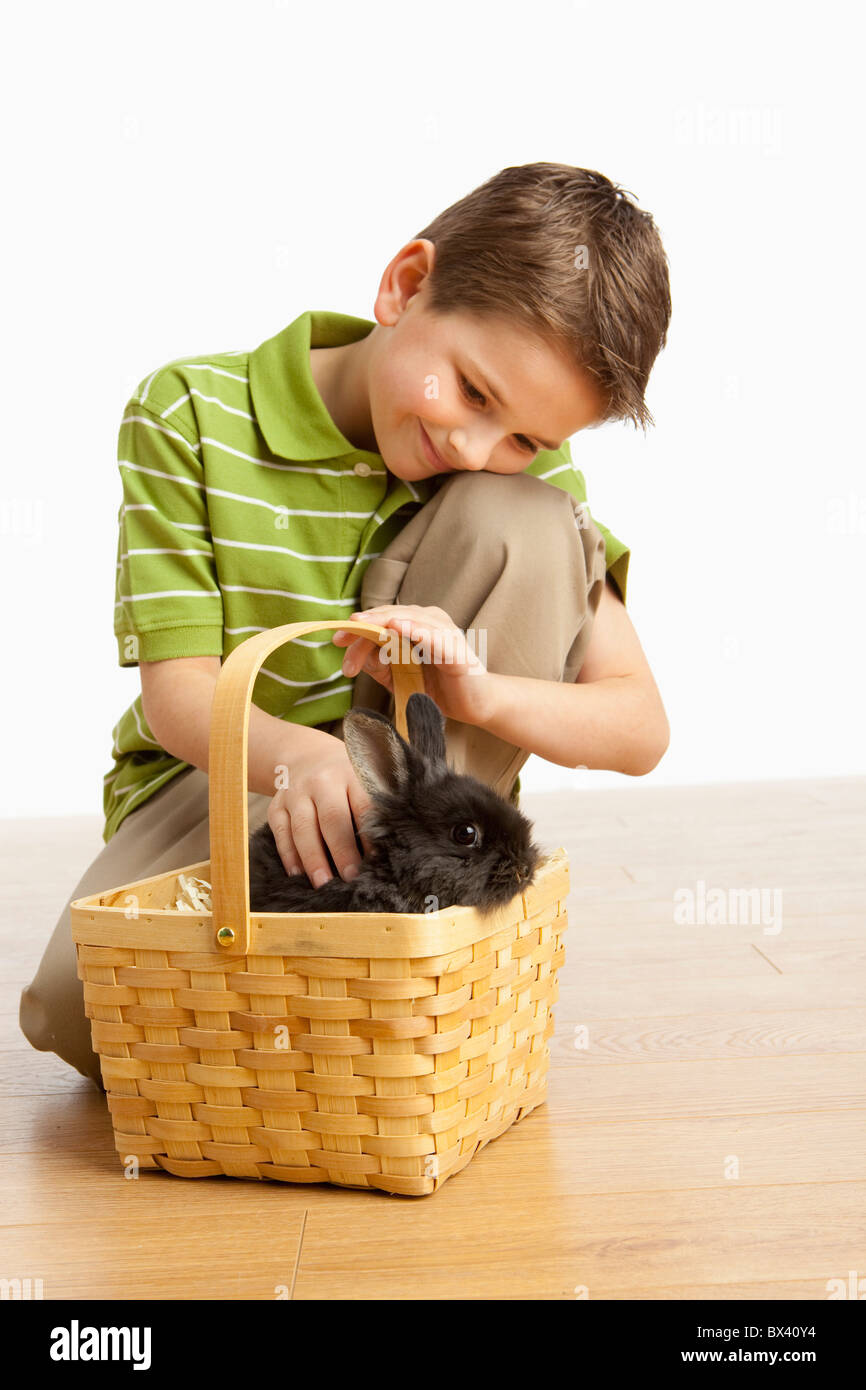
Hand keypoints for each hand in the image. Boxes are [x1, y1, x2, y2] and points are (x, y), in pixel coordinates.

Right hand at [266, 738, 373, 886]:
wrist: (306, 756)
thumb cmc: (346, 778)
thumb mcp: (364, 779)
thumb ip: (376, 805)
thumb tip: (392, 847)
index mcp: (351, 774)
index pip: (363, 806)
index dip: (369, 836)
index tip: (377, 861)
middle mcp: (322, 781)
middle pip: (332, 818)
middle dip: (342, 851)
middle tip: (351, 878)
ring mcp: (296, 792)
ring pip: (303, 828)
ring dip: (313, 859)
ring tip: (323, 883)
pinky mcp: (277, 805)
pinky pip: (280, 832)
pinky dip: (288, 855)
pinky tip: (298, 874)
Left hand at [333, 605, 491, 724]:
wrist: (475, 705)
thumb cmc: (438, 689)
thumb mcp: (399, 677)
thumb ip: (380, 665)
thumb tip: (358, 655)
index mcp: (416, 625)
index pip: (381, 621)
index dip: (357, 629)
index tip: (336, 642)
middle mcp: (430, 622)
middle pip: (391, 617)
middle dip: (363, 627)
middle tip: (341, 639)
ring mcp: (444, 633)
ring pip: (409, 620)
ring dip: (382, 625)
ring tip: (362, 624)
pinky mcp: (456, 650)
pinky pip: (434, 637)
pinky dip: (416, 630)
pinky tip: (398, 627)